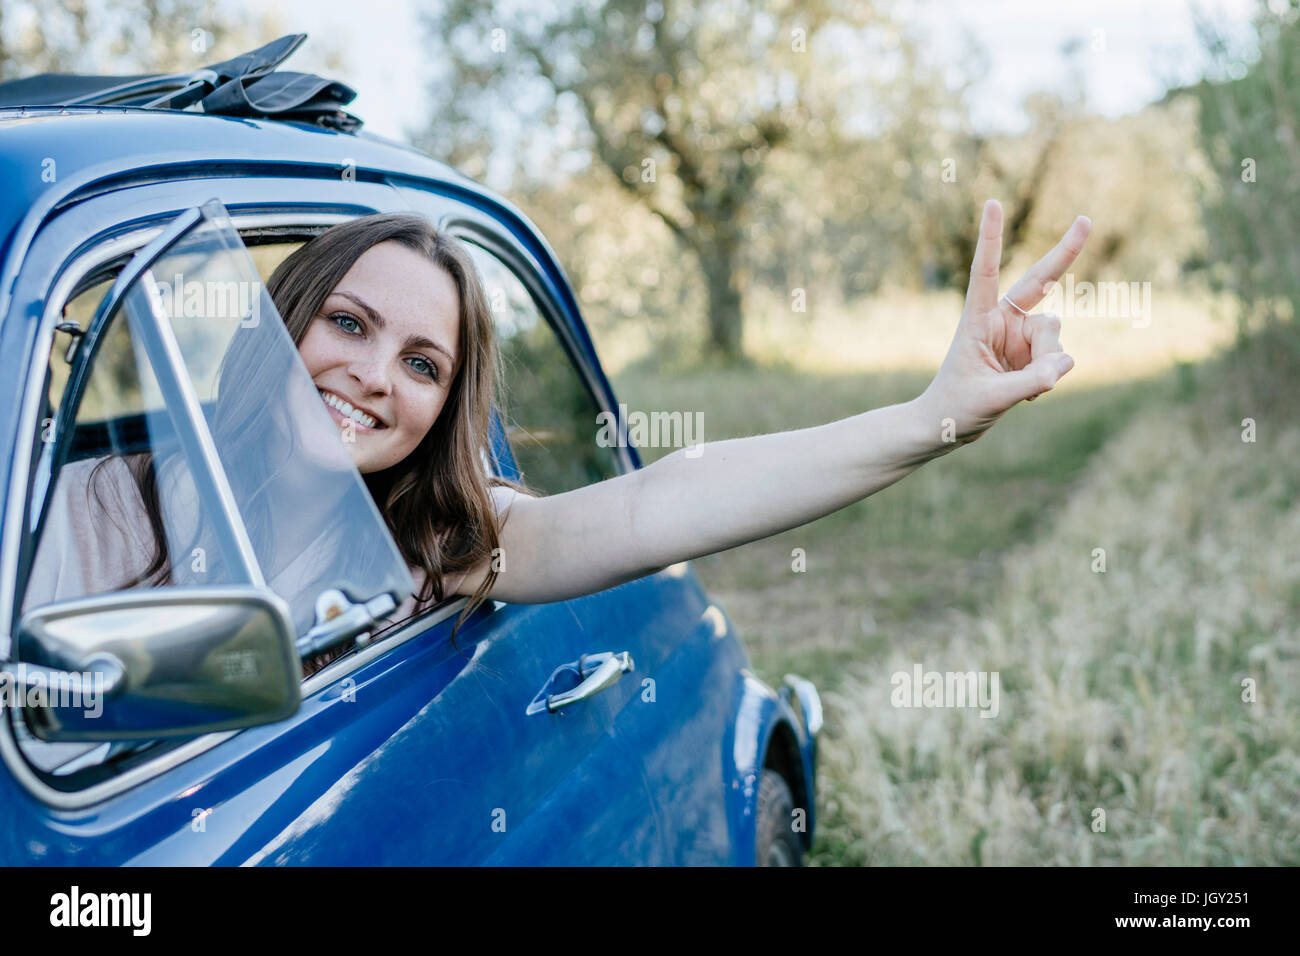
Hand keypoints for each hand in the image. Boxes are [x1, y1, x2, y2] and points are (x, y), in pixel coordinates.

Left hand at [918, 199, 1090, 443]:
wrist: (949, 426)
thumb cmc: (956, 407)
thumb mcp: (990, 398)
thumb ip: (1028, 382)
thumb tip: (1064, 365)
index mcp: (978, 320)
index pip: (985, 273)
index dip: (990, 239)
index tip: (993, 203)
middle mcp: (1002, 322)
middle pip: (1039, 281)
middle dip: (1065, 253)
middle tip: (1086, 220)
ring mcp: (1020, 337)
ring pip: (1054, 334)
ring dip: (1047, 361)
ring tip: (1025, 387)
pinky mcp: (1033, 355)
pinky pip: (1058, 359)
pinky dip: (1048, 377)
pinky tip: (1028, 393)